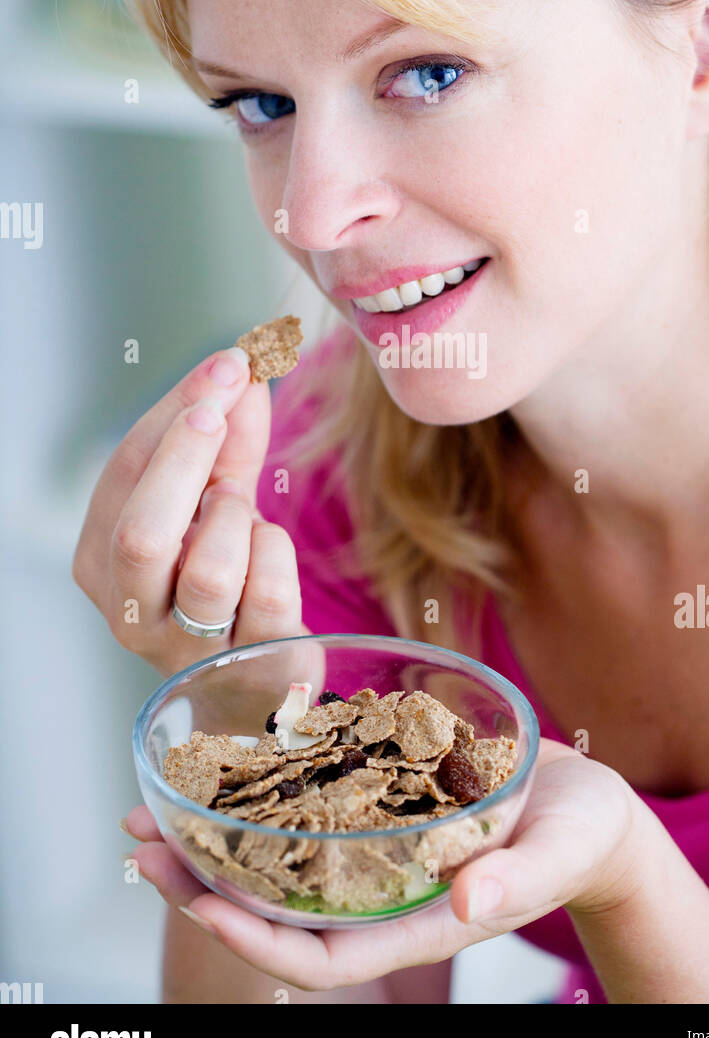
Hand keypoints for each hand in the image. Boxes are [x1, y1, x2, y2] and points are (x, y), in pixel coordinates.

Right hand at [73, 346, 306, 676]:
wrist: (256, 674)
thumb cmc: (228, 576)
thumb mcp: (216, 498)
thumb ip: (228, 438)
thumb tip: (245, 366)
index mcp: (102, 562)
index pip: (124, 474)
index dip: (177, 409)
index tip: (228, 363)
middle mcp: (131, 612)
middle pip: (142, 534)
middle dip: (186, 456)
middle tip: (225, 404)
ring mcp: (187, 650)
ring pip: (210, 572)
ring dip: (236, 521)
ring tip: (242, 510)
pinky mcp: (249, 665)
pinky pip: (268, 594)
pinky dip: (276, 553)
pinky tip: (269, 550)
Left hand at [121, 738, 650, 990]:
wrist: (589, 806)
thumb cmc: (582, 833)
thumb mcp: (562, 849)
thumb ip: (522, 878)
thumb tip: (469, 901)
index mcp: (421, 916)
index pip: (326, 955)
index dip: (261, 940)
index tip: (205, 909)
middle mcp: (387, 891)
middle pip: (282, 909)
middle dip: (208, 887)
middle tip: (144, 844)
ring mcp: (379, 853)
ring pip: (284, 861)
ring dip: (217, 840)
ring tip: (155, 808)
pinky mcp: (382, 810)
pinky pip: (311, 813)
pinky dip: (265, 798)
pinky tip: (228, 766)